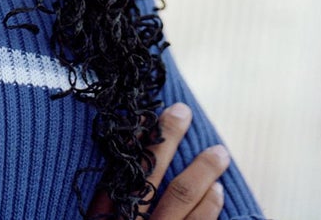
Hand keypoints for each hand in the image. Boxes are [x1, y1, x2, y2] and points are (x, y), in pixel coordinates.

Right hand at [89, 102, 229, 218]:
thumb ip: (107, 205)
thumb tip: (125, 169)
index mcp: (102, 219)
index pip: (114, 171)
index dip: (130, 140)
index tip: (142, 112)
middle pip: (148, 174)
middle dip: (167, 139)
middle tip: (182, 111)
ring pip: (179, 198)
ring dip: (202, 171)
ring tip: (219, 153)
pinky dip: (209, 207)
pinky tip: (218, 191)